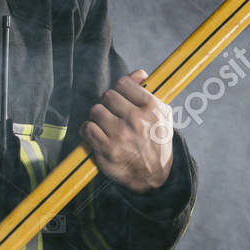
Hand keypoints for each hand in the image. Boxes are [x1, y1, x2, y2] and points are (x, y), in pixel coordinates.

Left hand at [82, 69, 173, 193]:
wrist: (154, 176)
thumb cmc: (157, 142)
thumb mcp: (162, 115)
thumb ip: (148, 91)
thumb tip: (138, 73)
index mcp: (152, 108)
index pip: (123, 83)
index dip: (121, 90)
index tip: (122, 99)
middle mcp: (137, 120)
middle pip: (108, 95)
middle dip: (109, 104)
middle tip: (114, 113)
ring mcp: (121, 135)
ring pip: (96, 110)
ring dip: (99, 117)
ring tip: (107, 125)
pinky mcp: (107, 150)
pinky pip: (87, 128)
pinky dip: (89, 130)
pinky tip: (97, 134)